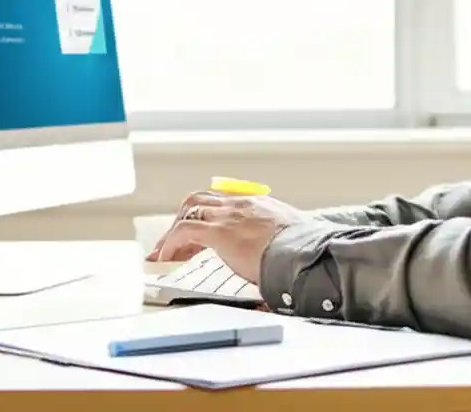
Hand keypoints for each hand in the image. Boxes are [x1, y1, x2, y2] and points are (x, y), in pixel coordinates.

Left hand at [148, 193, 306, 283]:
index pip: (224, 204)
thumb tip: (278, 270)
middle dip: (184, 218)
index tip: (200, 238)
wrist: (305, 254)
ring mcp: (229, 215)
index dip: (207, 218)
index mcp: (259, 205)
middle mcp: (241, 204)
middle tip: (175, 243)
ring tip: (164, 252)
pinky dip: (170, 244)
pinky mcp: (218, 232)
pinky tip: (165, 259)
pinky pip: (184, 230)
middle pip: (201, 200)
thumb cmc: (305, 253)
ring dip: (173, 231)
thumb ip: (279, 247)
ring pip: (188, 210)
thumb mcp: (292, 241)